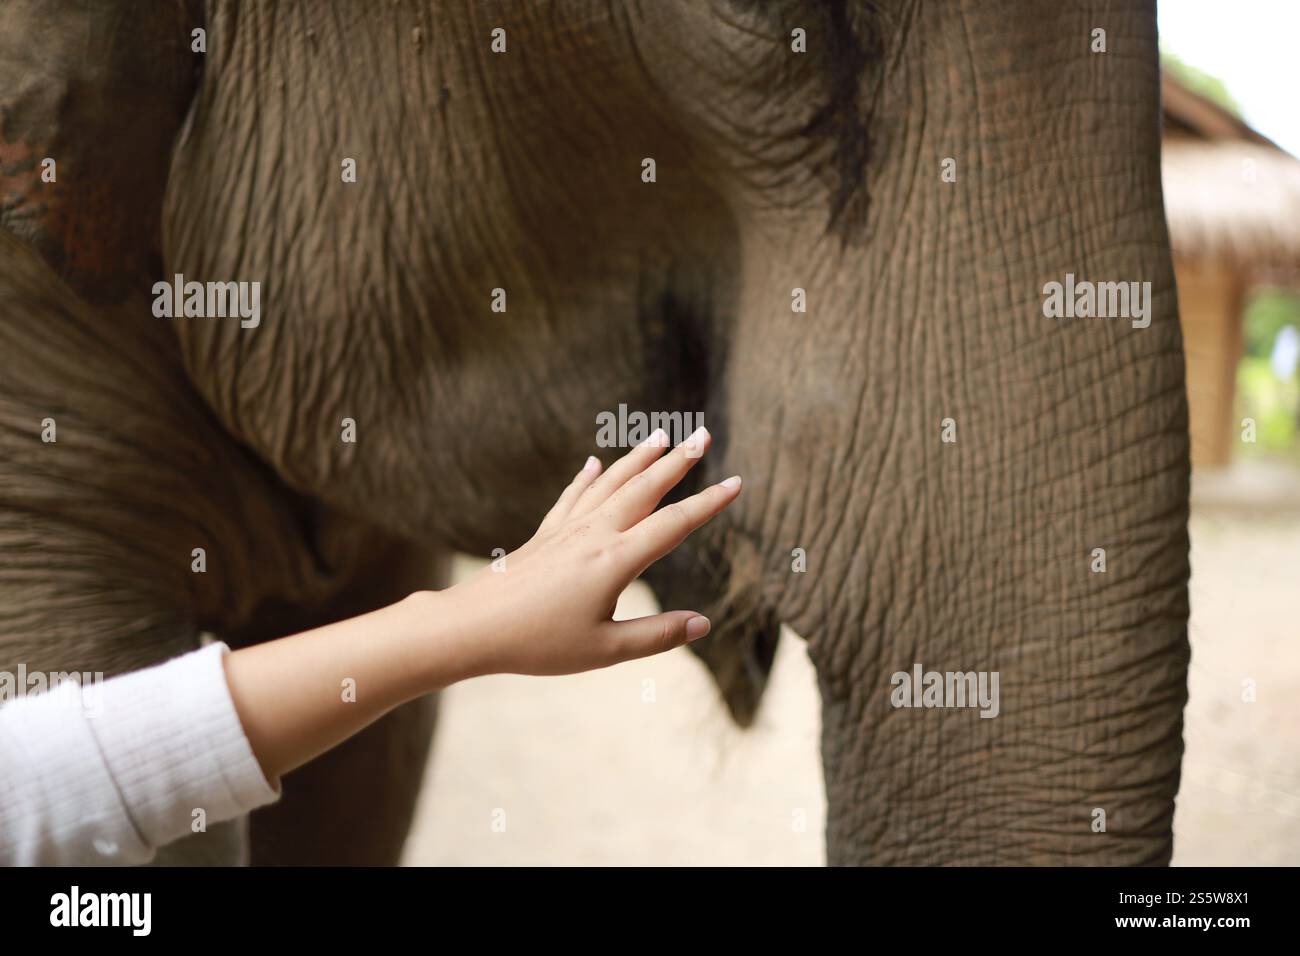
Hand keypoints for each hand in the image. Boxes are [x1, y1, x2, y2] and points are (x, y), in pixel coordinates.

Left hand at [434, 427, 740, 676]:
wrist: (472, 626)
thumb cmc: (538, 643)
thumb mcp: (605, 650)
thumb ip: (656, 635)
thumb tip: (703, 623)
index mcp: (616, 560)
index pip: (674, 524)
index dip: (709, 504)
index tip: (737, 482)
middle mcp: (594, 535)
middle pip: (645, 489)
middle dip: (677, 462)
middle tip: (703, 435)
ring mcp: (567, 531)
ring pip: (610, 484)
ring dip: (638, 459)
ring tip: (661, 436)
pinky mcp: (544, 536)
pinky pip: (572, 497)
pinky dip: (587, 478)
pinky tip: (594, 463)